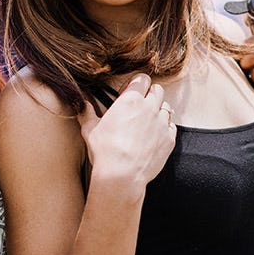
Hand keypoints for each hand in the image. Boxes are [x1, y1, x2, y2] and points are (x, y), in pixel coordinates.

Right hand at [76, 73, 175, 190]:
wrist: (122, 175)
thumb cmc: (105, 151)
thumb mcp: (90, 129)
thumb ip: (86, 113)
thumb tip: (82, 104)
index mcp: (131, 100)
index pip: (143, 79)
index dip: (136, 83)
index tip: (129, 93)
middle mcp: (150, 107)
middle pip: (157, 90)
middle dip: (149, 94)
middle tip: (138, 106)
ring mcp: (162, 123)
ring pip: (166, 107)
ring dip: (158, 110)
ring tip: (146, 122)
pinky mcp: (169, 139)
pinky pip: (171, 126)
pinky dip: (164, 128)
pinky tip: (153, 135)